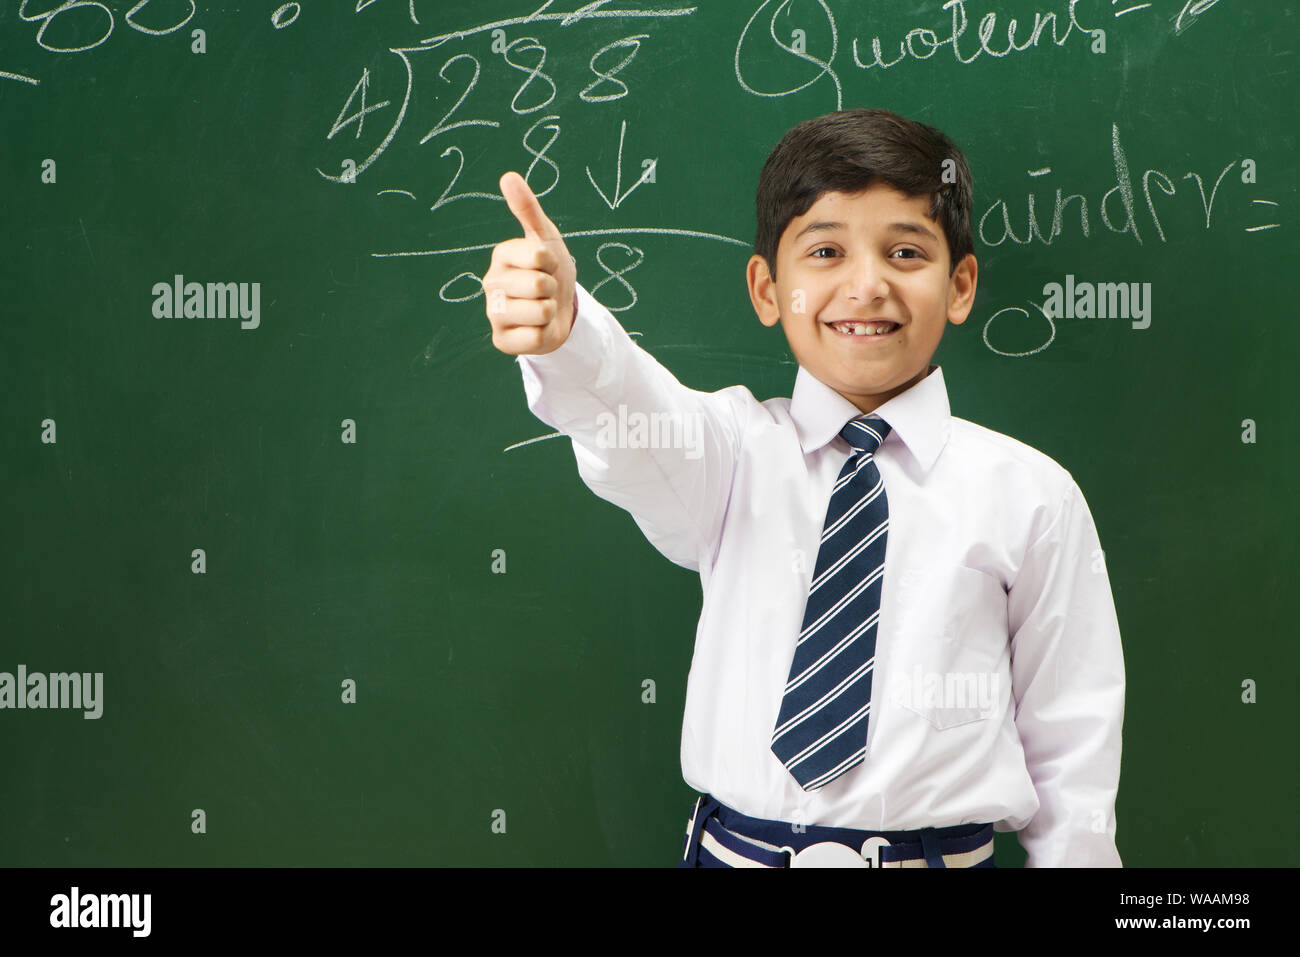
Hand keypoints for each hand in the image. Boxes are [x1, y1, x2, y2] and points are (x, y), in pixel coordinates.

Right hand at [483, 172, 576, 355]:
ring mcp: (494, 313)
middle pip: (540, 284)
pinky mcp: (501, 340)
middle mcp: (491, 283)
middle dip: (553, 289)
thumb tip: (508, 176)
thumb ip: (528, 209)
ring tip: (541, 309)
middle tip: (546, 291)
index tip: (549, 265)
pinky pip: (535, 337)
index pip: (540, 255)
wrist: (561, 312)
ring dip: (549, 312)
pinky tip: (536, 329)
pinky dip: (544, 334)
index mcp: (501, 255)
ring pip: (540, 311)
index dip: (554, 262)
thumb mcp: (546, 238)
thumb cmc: (552, 272)